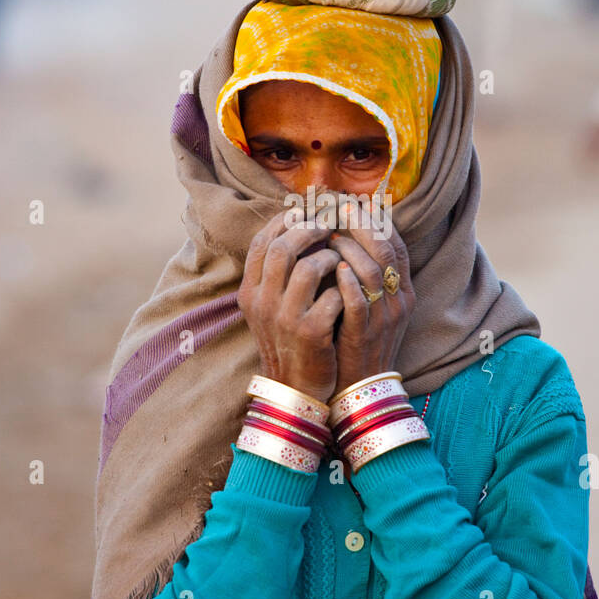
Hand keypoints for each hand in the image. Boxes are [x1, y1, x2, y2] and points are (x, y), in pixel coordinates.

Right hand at [238, 212, 343, 403]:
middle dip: (310, 229)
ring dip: (330, 257)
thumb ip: (275, 274)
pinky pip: (332, 297)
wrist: (294, 389)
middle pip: (283, 248)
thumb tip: (294, 229)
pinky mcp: (311, 333)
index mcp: (250, 292)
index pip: (262, 242)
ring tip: (339, 258)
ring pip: (309, 268)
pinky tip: (349, 290)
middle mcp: (262, 303)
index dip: (284, 221)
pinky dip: (344, 288)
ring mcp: (286, 319)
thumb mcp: (269, 308)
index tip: (304, 210)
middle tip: (329, 224)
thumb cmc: (288, 341)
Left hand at [328, 210, 414, 393]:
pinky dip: (347, 282)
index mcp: (402, 290)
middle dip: (362, 224)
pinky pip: (359, 302)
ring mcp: (383, 318)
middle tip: (338, 206)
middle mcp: (398, 300)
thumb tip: (342, 233)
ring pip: (374, 272)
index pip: (395, 244)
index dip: (374, 219)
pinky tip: (333, 267)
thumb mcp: (369, 303)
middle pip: (386, 251)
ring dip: (350, 249)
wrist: (359, 387)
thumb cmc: (356, 338)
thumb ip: (363, 272)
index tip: (351, 201)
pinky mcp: (364, 334)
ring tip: (329, 235)